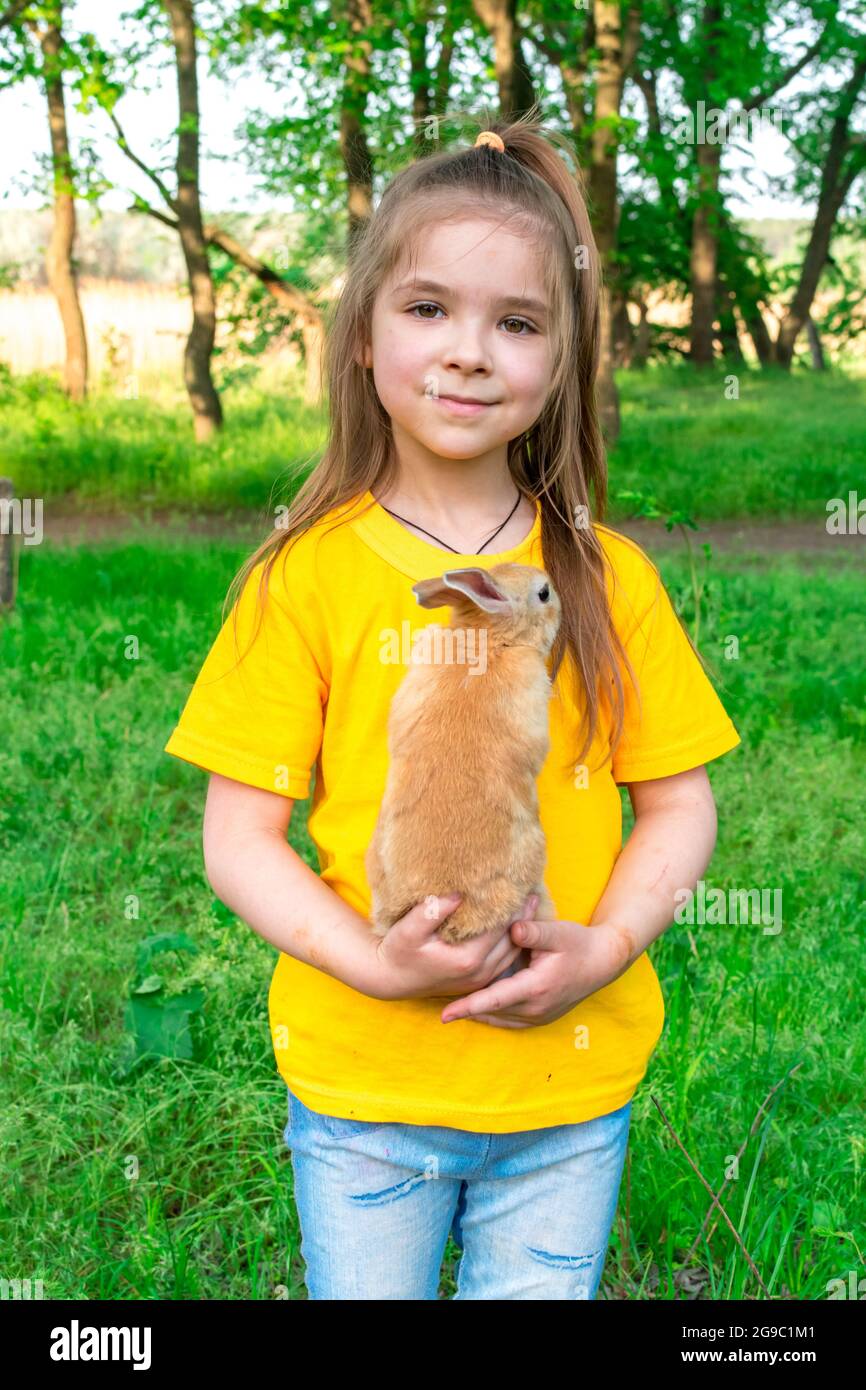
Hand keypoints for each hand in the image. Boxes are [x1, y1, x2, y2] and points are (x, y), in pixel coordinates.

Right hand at [371, 893, 538, 1001]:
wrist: (391, 979)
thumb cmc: (398, 951)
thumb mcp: (408, 929)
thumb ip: (433, 911)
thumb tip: (459, 894)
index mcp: (466, 959)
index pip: (498, 928)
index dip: (511, 906)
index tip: (521, 886)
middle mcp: (479, 972)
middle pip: (510, 940)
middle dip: (522, 916)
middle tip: (534, 891)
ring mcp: (480, 979)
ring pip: (511, 952)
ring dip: (521, 929)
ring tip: (530, 905)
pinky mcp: (478, 981)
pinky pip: (504, 960)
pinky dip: (513, 942)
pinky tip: (516, 926)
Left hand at [439, 919, 634, 1027]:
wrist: (603, 962)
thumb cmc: (578, 943)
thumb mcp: (557, 933)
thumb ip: (532, 932)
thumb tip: (512, 928)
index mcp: (536, 988)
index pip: (494, 1000)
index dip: (468, 1006)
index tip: (444, 1015)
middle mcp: (535, 1009)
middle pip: (491, 1011)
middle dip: (465, 1008)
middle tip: (436, 1004)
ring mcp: (538, 1017)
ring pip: (499, 1017)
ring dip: (477, 1012)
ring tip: (450, 1007)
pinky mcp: (540, 1017)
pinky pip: (509, 1019)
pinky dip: (492, 1013)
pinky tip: (476, 1008)